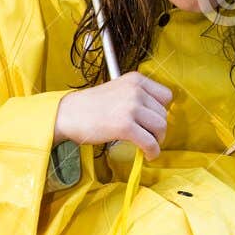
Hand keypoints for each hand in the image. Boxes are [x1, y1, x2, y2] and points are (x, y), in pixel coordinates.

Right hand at [54, 72, 172, 161]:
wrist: (69, 114)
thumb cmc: (91, 105)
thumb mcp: (118, 89)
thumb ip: (138, 96)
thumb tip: (159, 115)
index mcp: (136, 79)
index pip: (166, 96)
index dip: (161, 110)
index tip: (153, 120)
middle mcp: (136, 91)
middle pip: (164, 114)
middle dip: (158, 128)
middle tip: (148, 136)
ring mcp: (131, 107)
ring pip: (160, 127)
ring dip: (157, 140)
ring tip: (147, 145)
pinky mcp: (125, 126)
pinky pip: (150, 142)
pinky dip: (153, 151)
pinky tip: (147, 155)